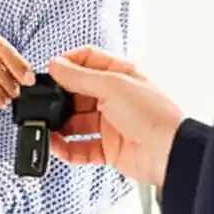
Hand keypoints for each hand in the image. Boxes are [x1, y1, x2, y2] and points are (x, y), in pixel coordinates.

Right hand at [47, 46, 183, 187]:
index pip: (88, 61)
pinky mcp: (108, 149)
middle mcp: (114, 98)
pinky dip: (67, 149)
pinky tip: (58, 146)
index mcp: (120, 75)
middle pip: (77, 93)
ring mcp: (110, 124)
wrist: (169, 153)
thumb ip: (81, 77)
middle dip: (59, 98)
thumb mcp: (113, 86)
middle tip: (44, 102)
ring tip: (47, 127)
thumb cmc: (154, 115)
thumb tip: (56, 65)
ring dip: (60, 125)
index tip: (51, 70)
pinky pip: (81, 148)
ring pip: (76, 122)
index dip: (68, 63)